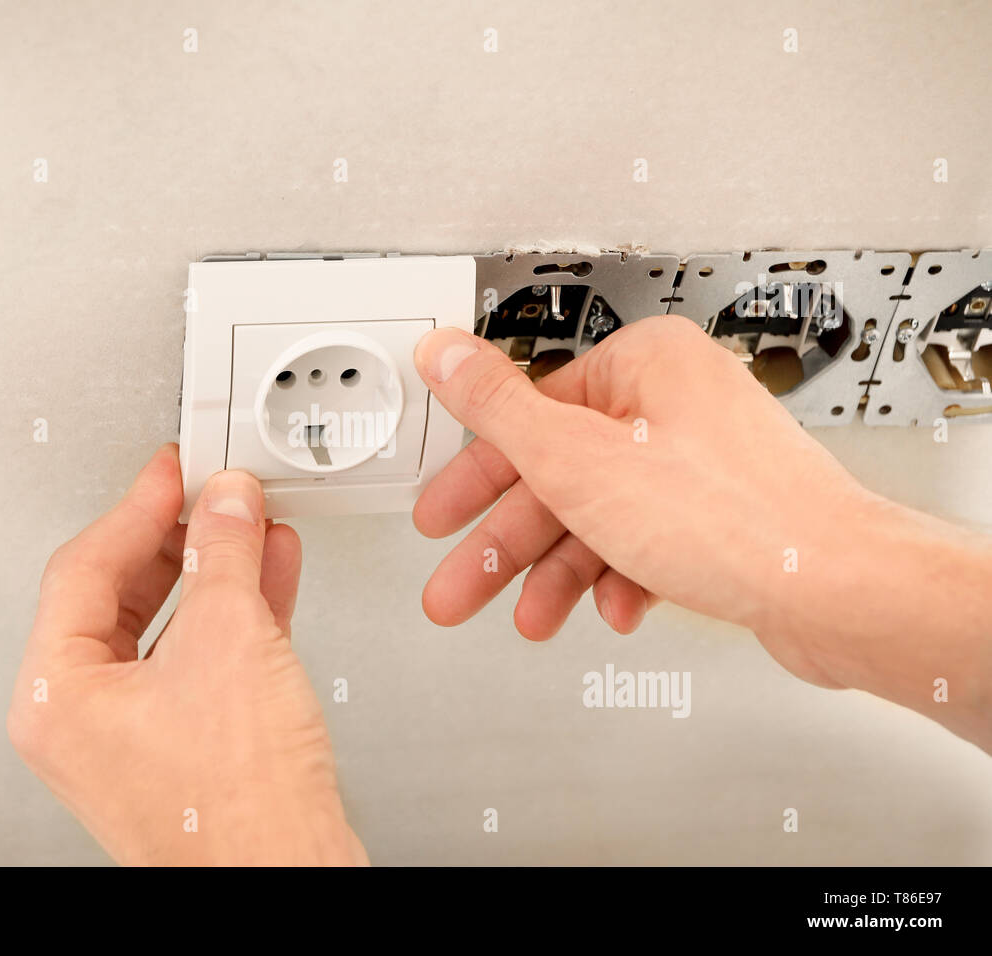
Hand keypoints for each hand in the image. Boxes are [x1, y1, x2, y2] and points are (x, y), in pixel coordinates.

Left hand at [7, 445, 364, 864]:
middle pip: (123, 593)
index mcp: (54, 696)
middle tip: (213, 492)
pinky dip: (236, 614)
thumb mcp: (230, 642)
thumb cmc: (235, 816)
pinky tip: (269, 574)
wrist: (288, 882)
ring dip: (216, 570)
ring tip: (251, 524)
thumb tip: (223, 502)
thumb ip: (223, 554)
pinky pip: (201, 658)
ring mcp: (134, 736)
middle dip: (180, 537)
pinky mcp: (186, 744)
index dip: (137, 506)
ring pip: (169, 625)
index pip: (83, 568)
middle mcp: (82, 720)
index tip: (173, 471)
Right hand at [411, 317, 991, 749]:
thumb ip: (497, 407)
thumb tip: (443, 352)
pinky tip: (613, 607)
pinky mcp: (723, 515)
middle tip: (460, 585)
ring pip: (601, 514)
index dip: (475, 476)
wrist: (836, 592)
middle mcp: (676, 405)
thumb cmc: (734, 521)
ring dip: (557, 572)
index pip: (529, 415)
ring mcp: (703, 462)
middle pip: (559, 473)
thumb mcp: (577, 459)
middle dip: (506, 543)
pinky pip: (647, 539)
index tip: (442, 512)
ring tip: (529, 615)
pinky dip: (620, 576)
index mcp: (644, 366)